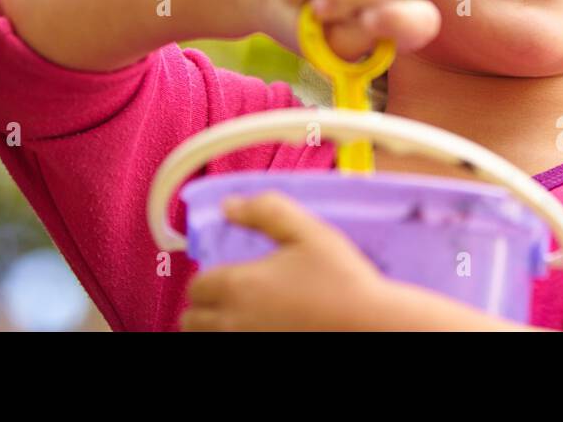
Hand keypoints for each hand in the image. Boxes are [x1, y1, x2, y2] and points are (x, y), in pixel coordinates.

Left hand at [179, 190, 395, 330]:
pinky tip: (258, 328)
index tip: (226, 273)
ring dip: (214, 328)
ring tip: (239, 317)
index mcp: (237, 286)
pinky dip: (235, 338)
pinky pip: (230, 349)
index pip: (196, 286)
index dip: (207, 277)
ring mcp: (247, 344)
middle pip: (191, 321)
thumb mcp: (307, 231)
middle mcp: (234, 322)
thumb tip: (230, 205)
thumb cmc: (342, 280)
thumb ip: (266, 210)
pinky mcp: (262, 356)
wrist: (371, 325)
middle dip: (203, 307)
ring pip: (209, 339)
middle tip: (226, 298)